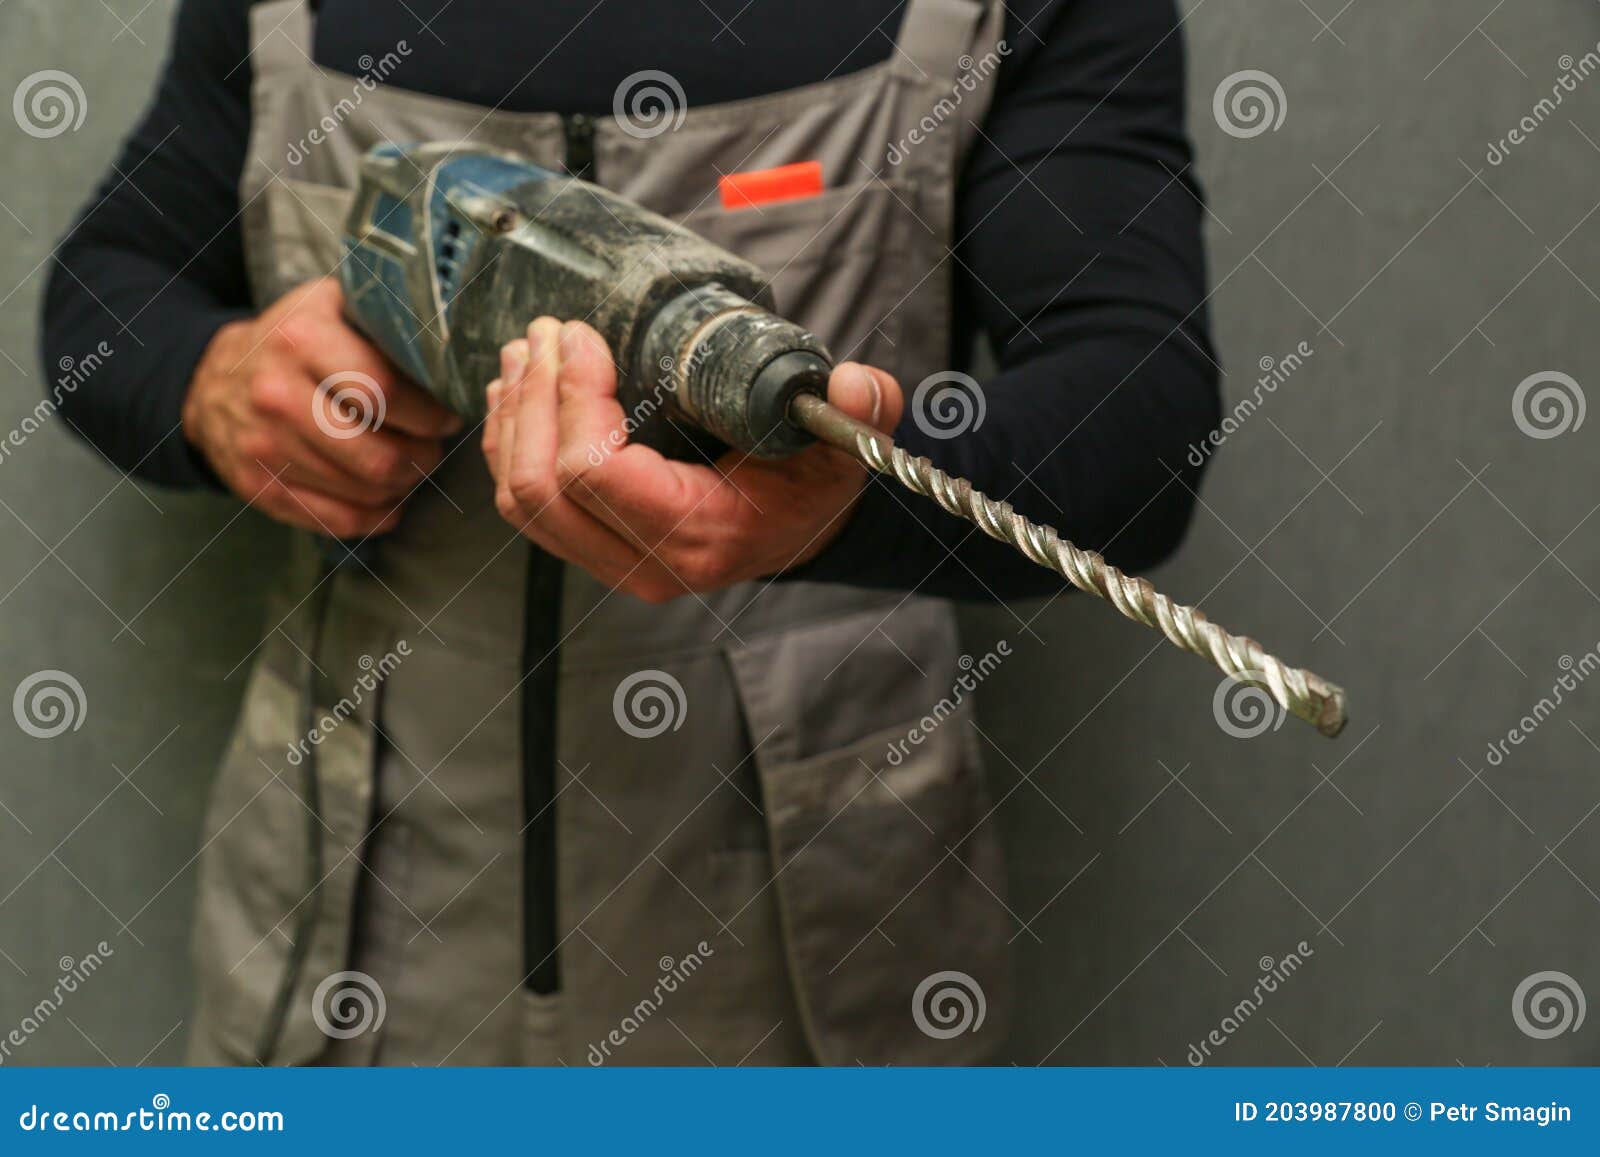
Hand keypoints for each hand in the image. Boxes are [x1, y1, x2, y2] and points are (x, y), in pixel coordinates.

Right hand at [182, 277, 462, 536]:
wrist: (211, 379)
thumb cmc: (293, 340)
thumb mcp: (330, 305)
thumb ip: (383, 319)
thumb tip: (450, 351)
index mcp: (302, 340)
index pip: (384, 391)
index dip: (429, 414)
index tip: (447, 418)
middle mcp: (277, 395)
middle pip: (378, 456)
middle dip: (422, 458)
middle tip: (432, 449)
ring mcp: (264, 446)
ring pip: (363, 491)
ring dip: (402, 486)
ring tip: (411, 465)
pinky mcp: (258, 487)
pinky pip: (336, 520)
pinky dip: (375, 516)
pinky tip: (389, 500)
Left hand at [481, 317, 900, 601]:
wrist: (797, 530)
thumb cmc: (811, 484)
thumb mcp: (844, 448)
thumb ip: (862, 415)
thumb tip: (854, 386)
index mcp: (700, 535)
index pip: (598, 474)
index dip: (575, 399)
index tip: (583, 336)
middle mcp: (647, 563)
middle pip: (542, 489)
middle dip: (532, 400)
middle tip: (544, 333)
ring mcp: (613, 562)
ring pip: (521, 500)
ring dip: (511, 420)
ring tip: (524, 353)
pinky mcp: (593, 547)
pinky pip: (525, 507)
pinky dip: (510, 445)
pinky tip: (518, 394)